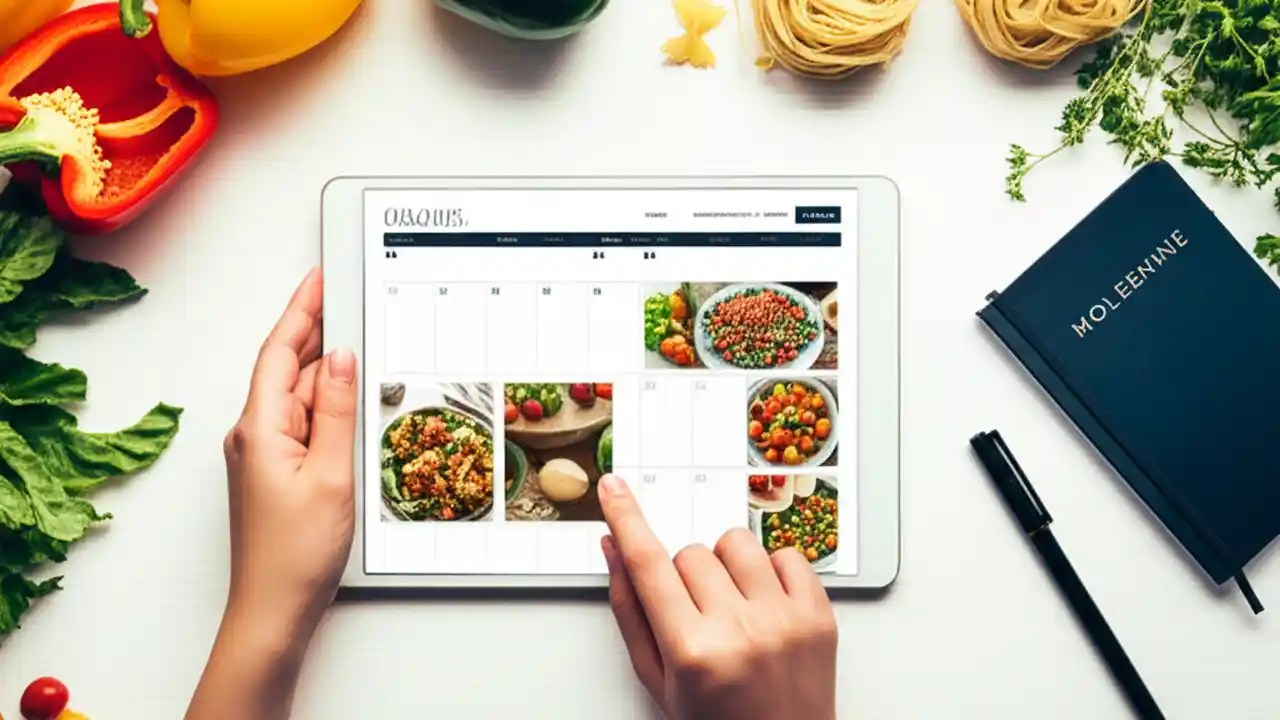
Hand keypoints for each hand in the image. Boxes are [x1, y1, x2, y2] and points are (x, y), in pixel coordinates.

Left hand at [222, 267, 356, 634]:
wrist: (273, 611)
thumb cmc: (295, 555)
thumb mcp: (330, 474)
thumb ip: (335, 410)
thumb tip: (340, 358)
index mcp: (259, 428)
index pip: (280, 351)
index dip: (300, 310)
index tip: (319, 279)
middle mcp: (254, 435)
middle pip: (286, 368)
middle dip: (314, 330)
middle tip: (345, 297)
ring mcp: (263, 455)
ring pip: (296, 396)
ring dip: (323, 369)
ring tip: (357, 343)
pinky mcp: (275, 473)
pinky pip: (300, 423)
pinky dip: (323, 404)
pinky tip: (346, 401)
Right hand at [598, 474, 838, 719]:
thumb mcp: (658, 679)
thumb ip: (631, 611)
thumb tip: (614, 549)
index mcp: (692, 652)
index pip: (648, 564)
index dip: (626, 519)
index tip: (614, 488)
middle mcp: (740, 631)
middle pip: (691, 553)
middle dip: (685, 577)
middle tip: (696, 616)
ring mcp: (784, 620)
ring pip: (736, 543)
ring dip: (727, 566)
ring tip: (733, 606)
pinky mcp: (819, 614)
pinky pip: (786, 554)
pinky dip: (771, 572)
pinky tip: (764, 604)